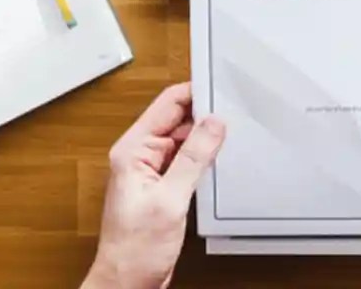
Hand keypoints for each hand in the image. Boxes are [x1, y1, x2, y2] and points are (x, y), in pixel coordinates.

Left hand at [82, 83, 225, 288]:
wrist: (128, 282)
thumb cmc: (133, 250)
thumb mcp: (170, 199)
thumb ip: (193, 158)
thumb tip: (213, 124)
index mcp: (132, 150)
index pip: (167, 104)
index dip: (194, 93)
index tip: (220, 90)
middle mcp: (139, 156)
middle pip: (177, 119)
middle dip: (205, 116)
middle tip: (232, 116)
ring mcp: (151, 171)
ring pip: (184, 140)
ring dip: (204, 139)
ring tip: (227, 141)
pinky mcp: (162, 186)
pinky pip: (186, 160)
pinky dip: (202, 158)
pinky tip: (216, 163)